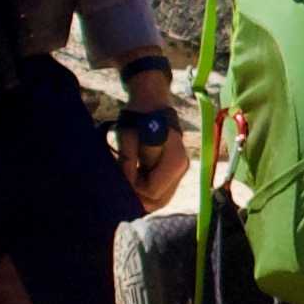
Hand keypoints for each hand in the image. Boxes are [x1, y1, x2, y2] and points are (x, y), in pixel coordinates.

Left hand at [117, 68, 192, 209]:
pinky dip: (147, 192)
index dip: (133, 189)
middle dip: (138, 198)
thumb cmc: (138, 117)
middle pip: (159, 201)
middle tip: (121, 186)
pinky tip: (134, 182)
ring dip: (142, 196)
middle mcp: (182, 168)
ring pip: (161, 199)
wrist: (152, 102)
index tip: (121, 176)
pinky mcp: (176, 171)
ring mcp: (181, 170)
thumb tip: (126, 184)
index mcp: (174, 160)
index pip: (152, 191)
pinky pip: (162, 191)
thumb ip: (128, 160)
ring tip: (127, 183)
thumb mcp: (128, 136)